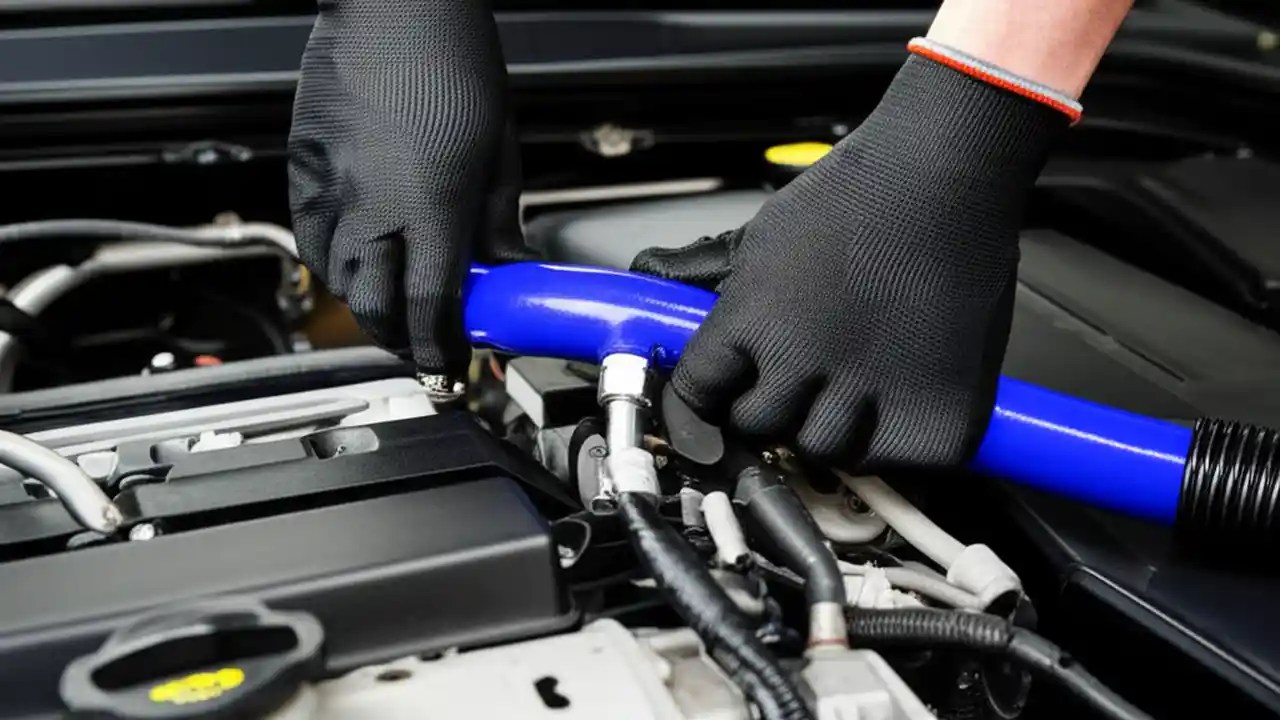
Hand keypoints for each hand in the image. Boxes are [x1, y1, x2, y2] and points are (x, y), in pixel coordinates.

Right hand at [287, 0, 531, 376]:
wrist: (396, 5)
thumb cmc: (453, 61)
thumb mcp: (499, 153)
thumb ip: (499, 225)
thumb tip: (512, 270)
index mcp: (433, 207)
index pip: (432, 311)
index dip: (442, 351)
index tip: (451, 365)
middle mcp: (373, 206)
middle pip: (376, 310)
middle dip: (402, 341)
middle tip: (424, 344)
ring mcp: (330, 189)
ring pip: (335, 282)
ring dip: (366, 305)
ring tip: (393, 303)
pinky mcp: (303, 170)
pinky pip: (308, 240)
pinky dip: (331, 264)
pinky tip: (356, 260)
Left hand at [636, 55, 1065, 466]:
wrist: (948, 175)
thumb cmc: (858, 195)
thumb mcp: (761, 234)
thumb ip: (705, 274)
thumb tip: (649, 272)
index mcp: (751, 322)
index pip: (698, 397)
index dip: (710, 400)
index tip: (723, 401)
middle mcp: (803, 365)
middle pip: (760, 430)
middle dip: (774, 409)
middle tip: (806, 380)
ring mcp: (870, 394)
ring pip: (825, 453)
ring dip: (834, 428)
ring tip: (858, 383)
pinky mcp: (934, 417)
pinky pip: (897, 462)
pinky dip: (899, 442)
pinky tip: (903, 398)